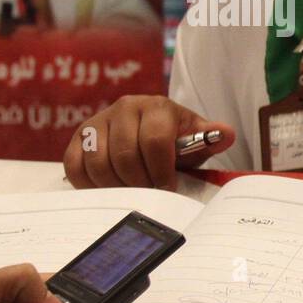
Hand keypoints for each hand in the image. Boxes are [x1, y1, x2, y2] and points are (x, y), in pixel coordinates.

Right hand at [63, 95, 234, 189]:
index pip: (155, 140)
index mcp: (157, 106)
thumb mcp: (196, 140)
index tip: (167, 189)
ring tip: (130, 192)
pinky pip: (75, 165)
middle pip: (125, 155)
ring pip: (98, 162)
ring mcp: (98, 121)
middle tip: (148, 195)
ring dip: (115, 185)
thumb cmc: (175, 142)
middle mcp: (125, 107)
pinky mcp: (79, 137)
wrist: (150, 133)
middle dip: (139, 183)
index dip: (161, 172)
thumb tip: (227, 135)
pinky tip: (107, 189)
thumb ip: (210, 138)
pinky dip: (89, 184)